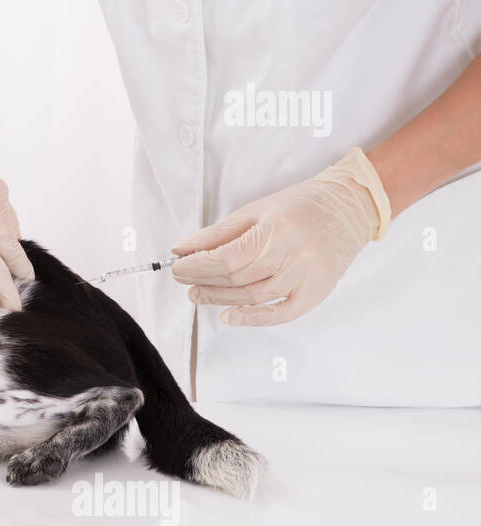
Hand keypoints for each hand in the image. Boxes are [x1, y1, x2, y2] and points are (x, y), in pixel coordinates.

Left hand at [170, 148, 390, 326]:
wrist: (348, 208)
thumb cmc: (299, 207)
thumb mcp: (254, 211)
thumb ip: (217, 233)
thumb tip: (181, 249)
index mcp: (276, 230)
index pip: (227, 257)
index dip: (197, 267)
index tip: (177, 268)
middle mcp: (294, 254)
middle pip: (238, 279)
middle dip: (204, 282)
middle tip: (185, 282)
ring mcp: (308, 276)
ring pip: (255, 297)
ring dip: (221, 299)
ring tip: (199, 294)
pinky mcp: (317, 292)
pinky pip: (282, 314)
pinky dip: (253, 319)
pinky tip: (229, 315)